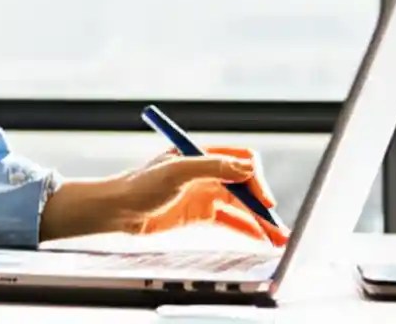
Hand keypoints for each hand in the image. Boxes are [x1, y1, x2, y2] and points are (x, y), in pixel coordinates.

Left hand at [117, 146, 288, 245]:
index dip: (254, 179)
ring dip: (260, 221)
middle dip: (263, 205)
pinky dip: (247, 229)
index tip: (261, 198)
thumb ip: (211, 167)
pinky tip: (261, 239)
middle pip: (245, 186)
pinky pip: (231, 221)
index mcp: (202, 155)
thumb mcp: (176, 171)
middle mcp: (207, 173)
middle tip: (276, 225)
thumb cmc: (140, 185)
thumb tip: (246, 169)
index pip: (240, 161)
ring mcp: (205, 194)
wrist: (118, 210)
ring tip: (277, 238)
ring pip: (241, 206)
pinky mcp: (201, 214)